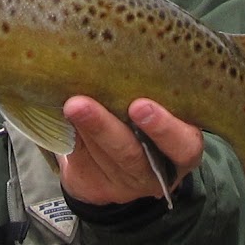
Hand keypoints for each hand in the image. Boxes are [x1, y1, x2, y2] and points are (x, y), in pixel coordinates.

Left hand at [57, 96, 204, 205]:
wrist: (121, 160)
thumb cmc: (148, 121)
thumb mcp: (163, 108)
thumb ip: (151, 93)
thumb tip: (120, 58)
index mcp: (182, 150)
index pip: (183, 146)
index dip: (164, 128)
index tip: (140, 105)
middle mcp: (155, 171)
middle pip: (131, 154)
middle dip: (105, 128)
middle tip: (81, 104)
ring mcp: (123, 184)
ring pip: (102, 158)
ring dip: (83, 130)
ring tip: (69, 105)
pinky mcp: (95, 186)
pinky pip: (80, 160)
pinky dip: (70, 135)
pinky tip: (61, 115)